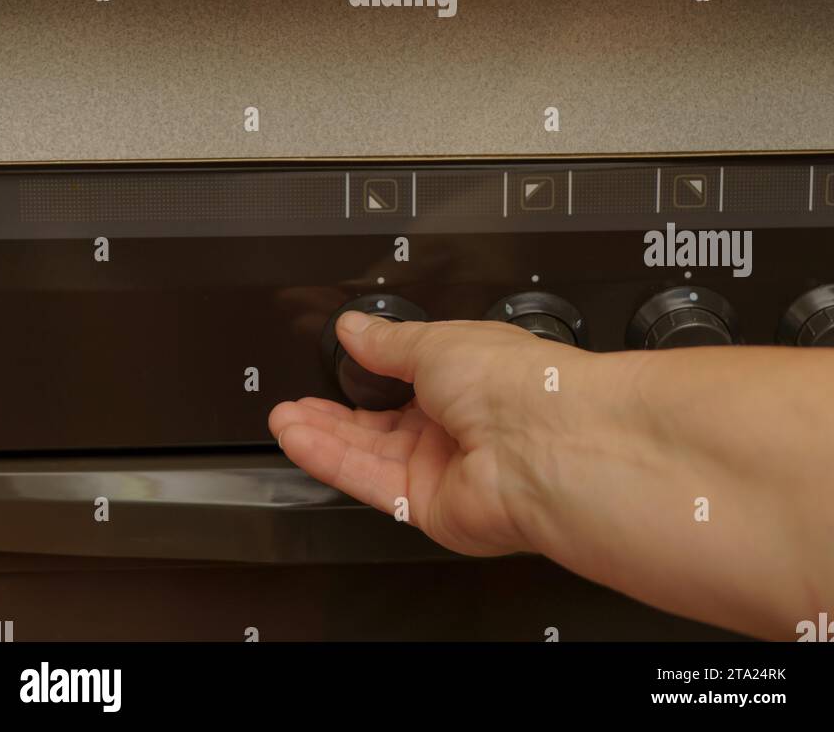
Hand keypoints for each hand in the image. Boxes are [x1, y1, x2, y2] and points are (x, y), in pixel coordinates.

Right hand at [269, 311, 607, 556]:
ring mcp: (444, 467)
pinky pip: (370, 481)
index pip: (408, 376)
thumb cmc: (519, 383)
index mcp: (470, 375)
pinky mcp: (430, 506)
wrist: (549, 443)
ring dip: (324, 434)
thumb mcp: (436, 341)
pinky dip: (332, 460)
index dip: (368, 371)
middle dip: (336, 409)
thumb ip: (387, 342)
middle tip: (297, 398)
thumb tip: (355, 327)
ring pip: (370, 453)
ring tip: (285, 417)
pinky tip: (301, 439)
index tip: (334, 360)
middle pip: (383, 421)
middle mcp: (459, 424)